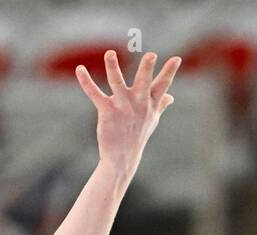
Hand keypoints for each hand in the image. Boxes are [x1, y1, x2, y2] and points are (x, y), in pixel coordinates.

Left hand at [75, 50, 179, 174]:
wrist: (122, 158)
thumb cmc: (138, 136)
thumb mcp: (153, 119)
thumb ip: (161, 105)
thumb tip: (171, 97)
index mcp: (150, 104)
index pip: (163, 85)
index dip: (170, 71)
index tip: (177, 58)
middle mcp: (138, 103)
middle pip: (144, 83)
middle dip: (147, 69)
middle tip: (151, 55)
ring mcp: (122, 107)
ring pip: (117, 83)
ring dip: (112, 67)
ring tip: (109, 53)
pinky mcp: (107, 111)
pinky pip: (95, 94)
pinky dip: (86, 81)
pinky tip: (79, 69)